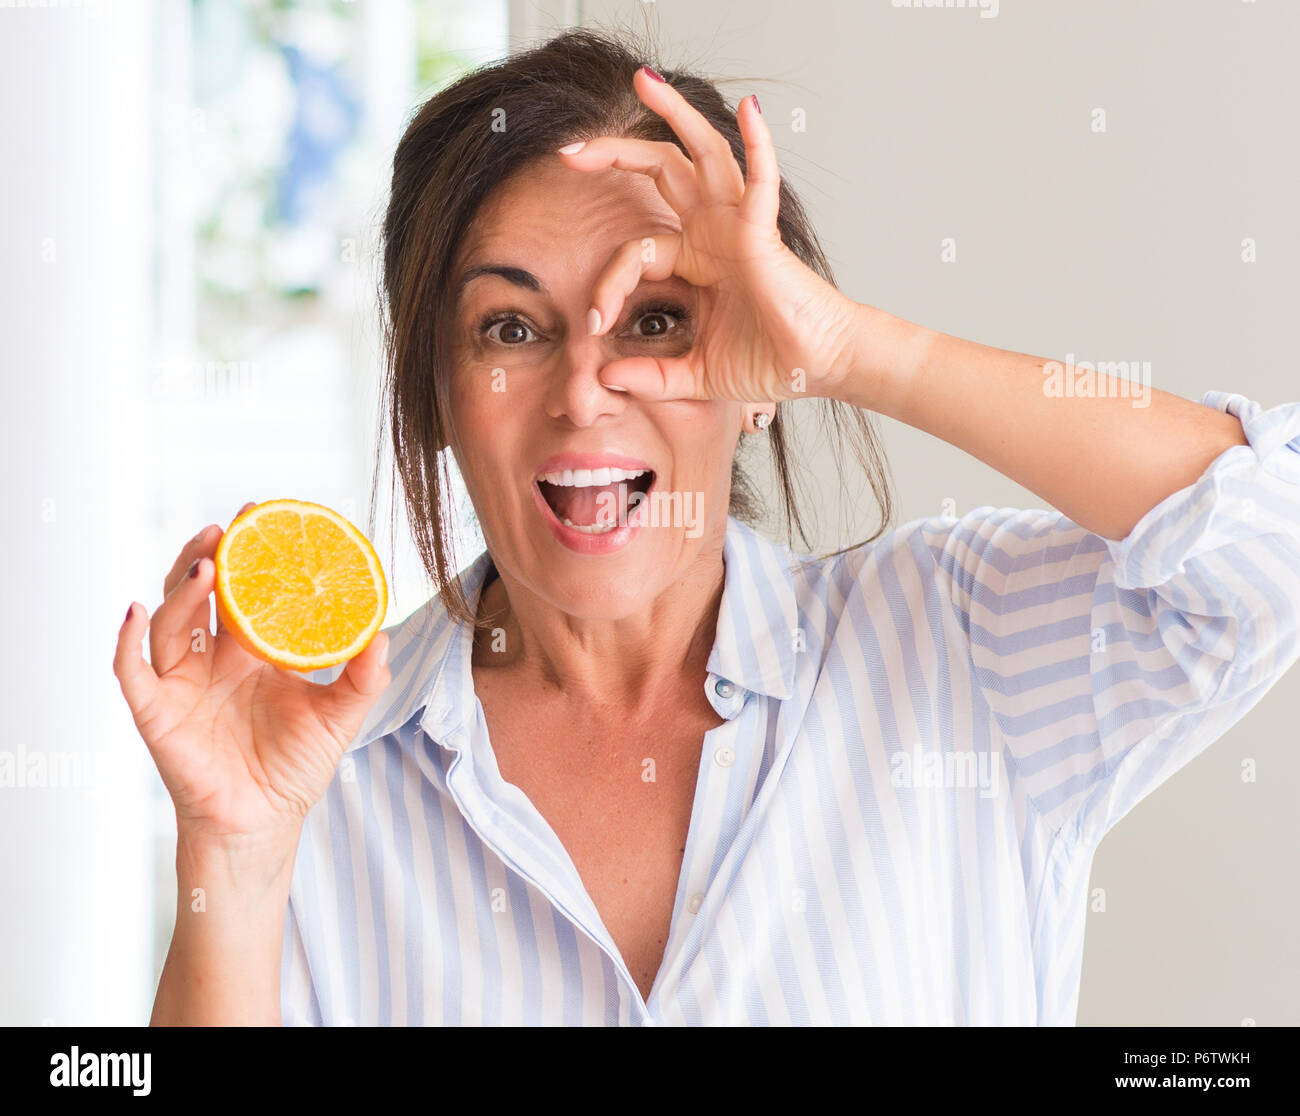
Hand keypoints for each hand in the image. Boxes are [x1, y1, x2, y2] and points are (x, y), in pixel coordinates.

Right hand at [113, 502, 390, 850]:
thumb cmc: (294, 768)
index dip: (247, 553)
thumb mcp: (340, 717)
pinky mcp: (158, 714)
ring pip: (168, 622)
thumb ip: (363, 679)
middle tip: (228, 529)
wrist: (264, 824)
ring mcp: (181, 683)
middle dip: (208, 556)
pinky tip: (135, 612)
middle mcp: (212, 659)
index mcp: (252, 651)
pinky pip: (132, 673)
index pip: (244, 589)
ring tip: (205, 565)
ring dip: (180, 590)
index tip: (260, 514)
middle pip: (198, 593)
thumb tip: (384, 636)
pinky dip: (127, 642)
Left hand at [557, 66, 864, 405]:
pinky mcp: (763, 232)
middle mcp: (713, 232)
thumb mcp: (694, 375)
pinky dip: (758, 143)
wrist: (817, 368)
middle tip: (569, 149)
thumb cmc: (768, 363)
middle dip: (614, 154)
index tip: (596, 323)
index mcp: (696, 260)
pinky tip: (749, 109)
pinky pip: (761, 181)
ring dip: (674, 114)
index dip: (608, 283)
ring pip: (703, 153)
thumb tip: (604, 381)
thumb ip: (651, 377)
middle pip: (661, 172)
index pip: (635, 251)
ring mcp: (738, 225)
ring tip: (643, 81)